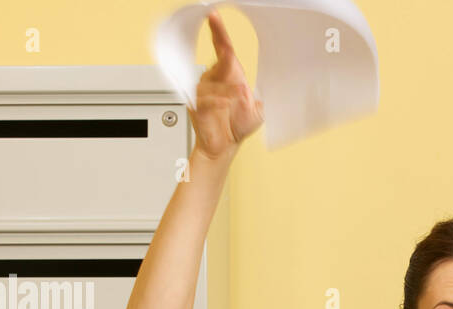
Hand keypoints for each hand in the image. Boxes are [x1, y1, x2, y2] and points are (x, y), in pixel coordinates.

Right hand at [190, 9, 263, 159]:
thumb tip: (249, 87)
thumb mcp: (257, 111)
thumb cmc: (236, 126)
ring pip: (213, 81)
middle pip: (217, 59)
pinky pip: (205, 97)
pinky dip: (217, 100)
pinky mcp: (196, 103)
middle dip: (220, 47)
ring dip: (226, 89)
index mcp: (229, 76)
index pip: (224, 50)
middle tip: (219, 32)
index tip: (214, 17)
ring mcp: (203, 90)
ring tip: (236, 100)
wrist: (223, 147)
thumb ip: (255, 97)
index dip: (219, 33)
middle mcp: (214, 80)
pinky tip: (225, 105)